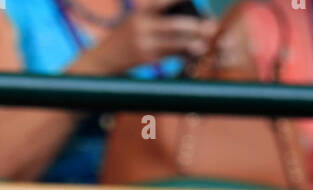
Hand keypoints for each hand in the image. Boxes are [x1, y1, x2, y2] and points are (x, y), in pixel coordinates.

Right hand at [72, 0, 217, 75]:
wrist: (102, 60)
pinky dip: (182, 54)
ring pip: (174, 42)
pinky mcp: (145, 58)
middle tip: (210, 27)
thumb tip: (190, 22)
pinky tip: (192, 54)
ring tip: (204, 44)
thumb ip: (157, 18)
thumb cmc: (125, 39)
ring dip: (192, 43)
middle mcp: (142, 25)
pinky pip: (169, 54)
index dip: (180, 0)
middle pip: (175, 25)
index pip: (164, 2)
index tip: (194, 0)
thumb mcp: (136, 22)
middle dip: (195, 26)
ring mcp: (143, 43)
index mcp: (141, 12)